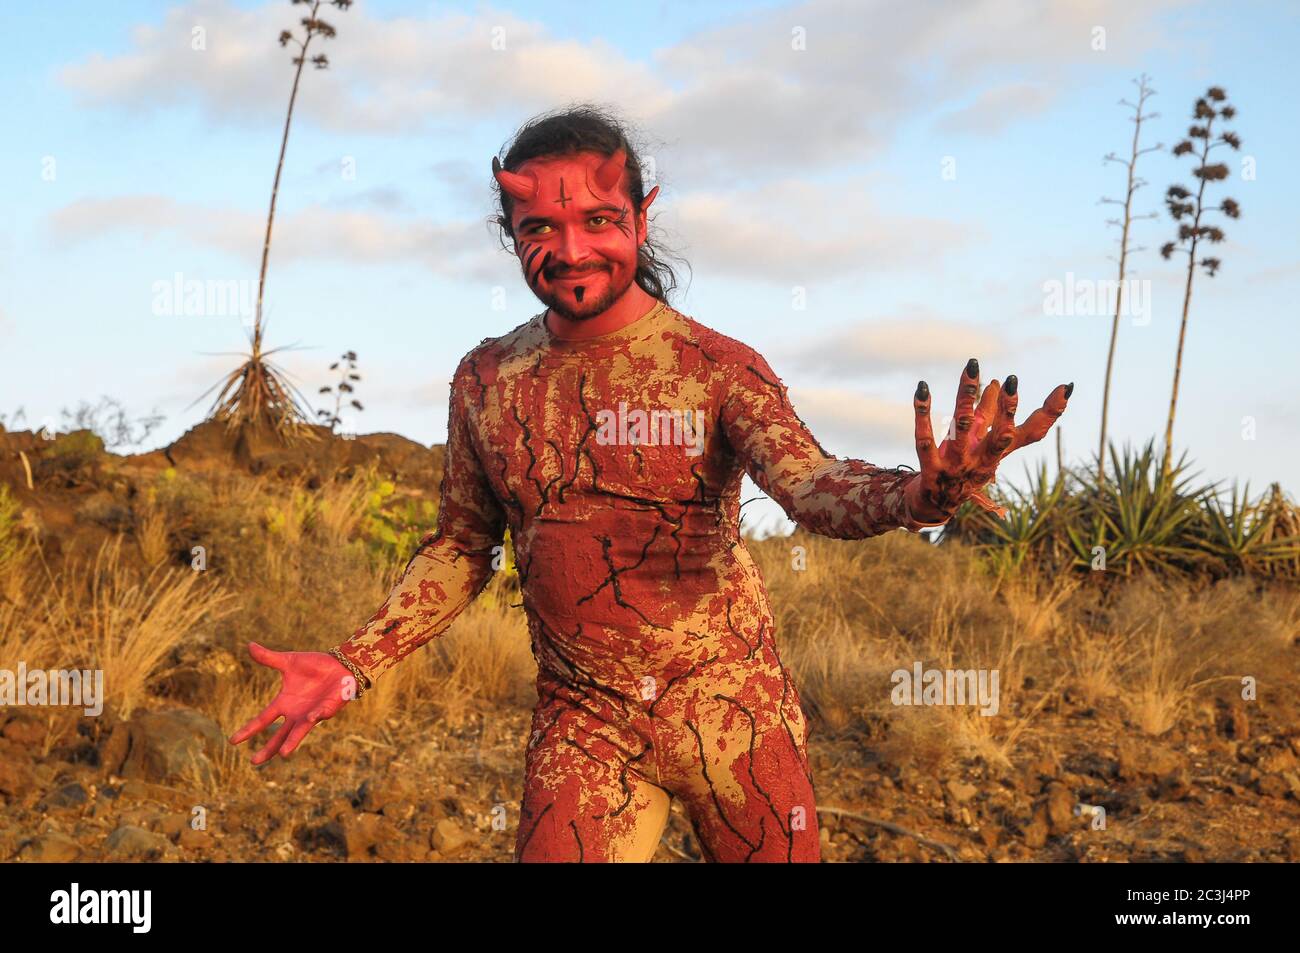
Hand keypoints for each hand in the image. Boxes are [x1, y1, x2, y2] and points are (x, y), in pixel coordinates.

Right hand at [228, 642, 357, 764]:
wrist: (340, 664)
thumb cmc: (314, 665)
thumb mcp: (288, 661)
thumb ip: (269, 658)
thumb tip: (248, 645)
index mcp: (284, 702)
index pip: (263, 719)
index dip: (249, 730)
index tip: (233, 741)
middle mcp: (296, 713)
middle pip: (279, 735)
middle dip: (268, 748)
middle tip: (254, 762)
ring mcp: (311, 714)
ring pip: (299, 732)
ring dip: (292, 742)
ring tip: (283, 754)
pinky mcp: (327, 710)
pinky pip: (320, 714)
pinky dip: (316, 716)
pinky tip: (310, 718)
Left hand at [905, 358, 1071, 521]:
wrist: (935, 505)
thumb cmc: (964, 468)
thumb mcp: (981, 443)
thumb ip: (990, 414)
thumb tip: (997, 381)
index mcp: (1000, 454)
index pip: (1031, 433)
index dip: (1050, 413)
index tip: (1064, 387)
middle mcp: (982, 462)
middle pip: (1000, 436)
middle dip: (1007, 409)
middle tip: (1012, 380)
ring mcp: (957, 466)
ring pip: (963, 429)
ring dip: (966, 398)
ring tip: (971, 370)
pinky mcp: (931, 469)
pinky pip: (925, 440)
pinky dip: (923, 414)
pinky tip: (923, 390)